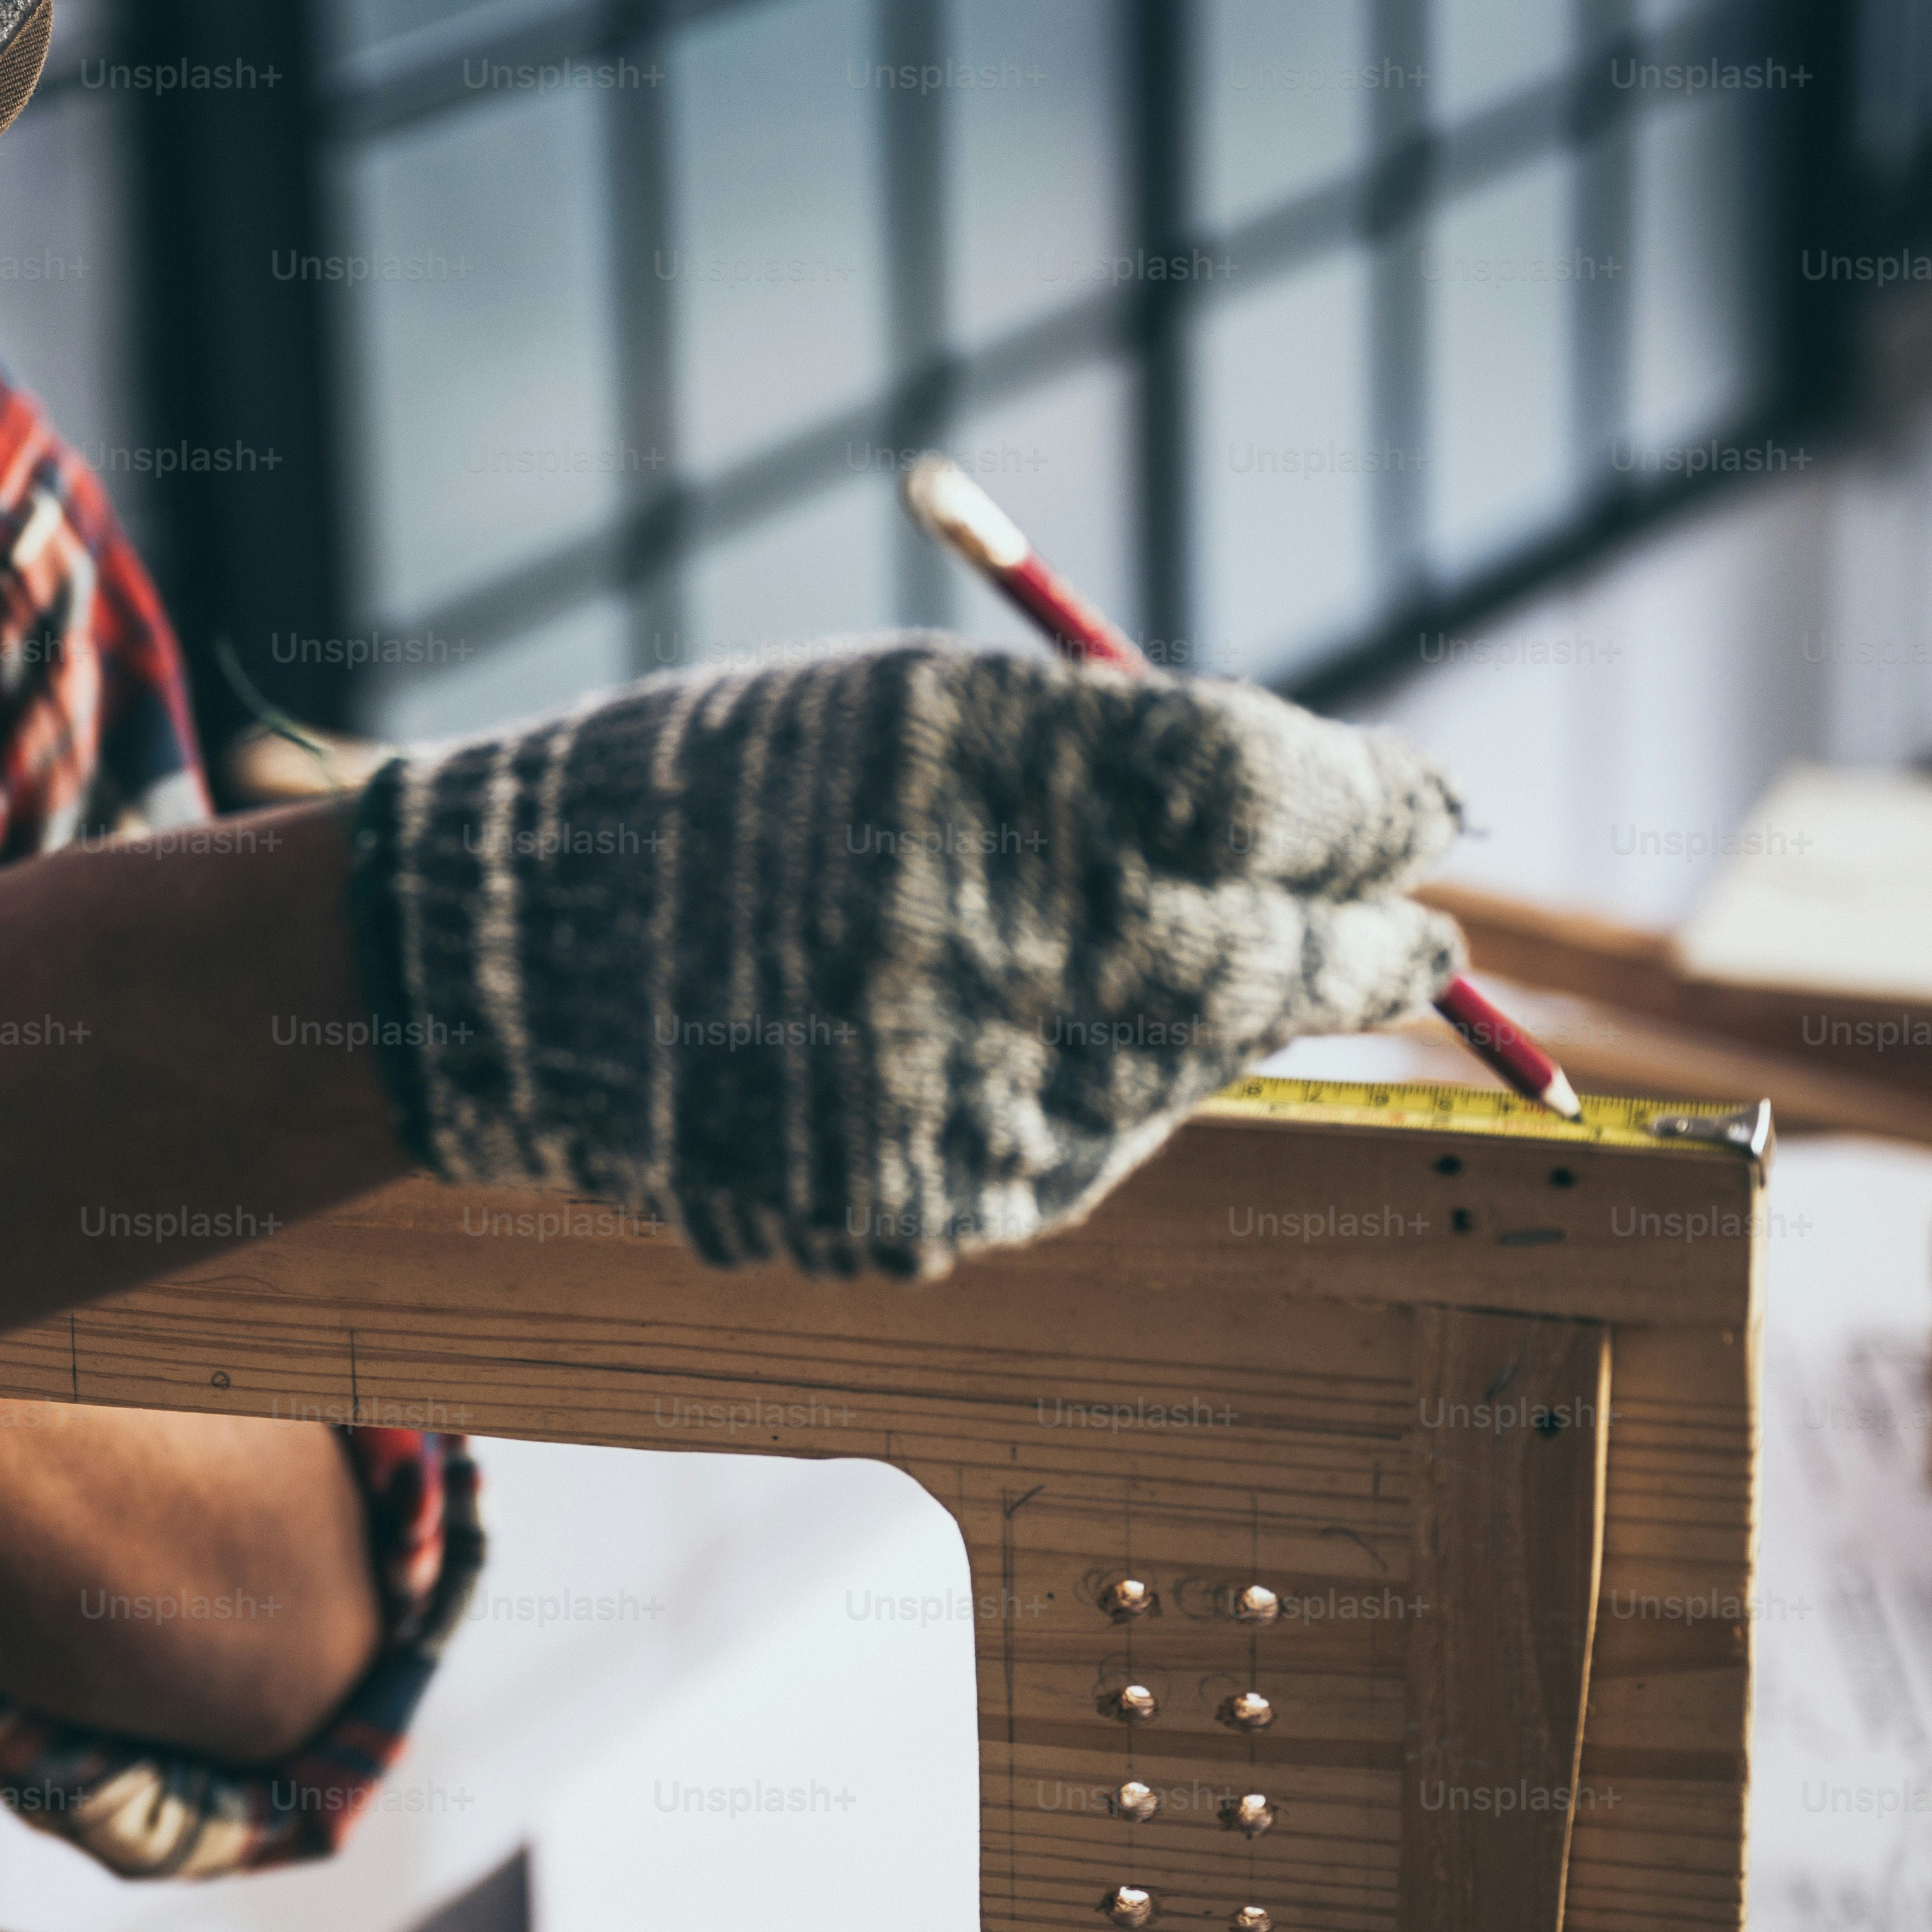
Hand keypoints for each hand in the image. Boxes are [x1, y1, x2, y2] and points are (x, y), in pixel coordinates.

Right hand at [341, 633, 1466, 1275]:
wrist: (499, 967)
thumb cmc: (727, 797)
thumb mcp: (923, 719)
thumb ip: (1119, 761)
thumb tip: (1329, 815)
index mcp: (1017, 781)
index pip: (1283, 793)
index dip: (1380, 801)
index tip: (1431, 804)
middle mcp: (1022, 945)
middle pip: (1284, 956)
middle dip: (1376, 945)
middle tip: (1430, 941)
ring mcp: (982, 1099)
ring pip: (1195, 1068)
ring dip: (1229, 1024)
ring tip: (1210, 977)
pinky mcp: (939, 1212)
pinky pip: (1081, 1149)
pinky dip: (1091, 1096)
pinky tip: (1024, 1044)